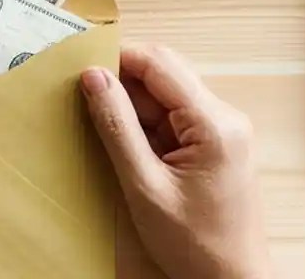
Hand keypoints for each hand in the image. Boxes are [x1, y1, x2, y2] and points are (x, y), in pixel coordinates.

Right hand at [81, 45, 271, 278]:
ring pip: (166, 95)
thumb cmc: (195, 246)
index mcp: (215, 124)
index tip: (79, 66)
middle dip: (122, 80)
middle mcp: (225, 117)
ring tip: (100, 126)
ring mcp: (223, 130)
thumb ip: (118, 128)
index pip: (159, 64)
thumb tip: (93, 77)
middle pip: (164, 74)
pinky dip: (145, 124)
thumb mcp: (145, 187)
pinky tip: (124, 143)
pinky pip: (174, 118)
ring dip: (132, 105)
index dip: (117, 57)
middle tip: (82, 96)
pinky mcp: (216, 144)